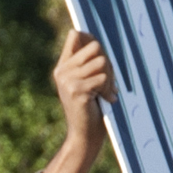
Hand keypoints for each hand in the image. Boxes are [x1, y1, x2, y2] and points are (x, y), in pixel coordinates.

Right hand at [40, 31, 115, 172]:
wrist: (84, 137)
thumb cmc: (90, 109)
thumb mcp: (86, 83)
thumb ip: (89, 63)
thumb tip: (97, 41)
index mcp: (62, 67)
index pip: (76, 35)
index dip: (92, 40)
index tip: (102, 59)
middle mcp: (62, 72)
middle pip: (95, 46)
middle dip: (108, 61)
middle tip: (109, 81)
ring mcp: (67, 81)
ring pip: (101, 62)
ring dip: (110, 78)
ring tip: (106, 92)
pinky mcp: (76, 91)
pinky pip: (102, 77)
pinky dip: (109, 88)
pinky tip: (106, 100)